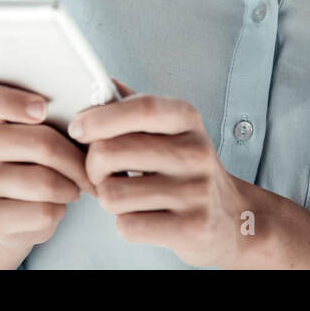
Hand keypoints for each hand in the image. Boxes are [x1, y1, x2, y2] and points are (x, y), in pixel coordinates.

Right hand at [0, 78, 97, 250]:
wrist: (15, 205)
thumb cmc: (40, 151)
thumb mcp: (45, 121)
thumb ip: (65, 101)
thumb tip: (106, 96)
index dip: (8, 99)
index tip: (43, 109)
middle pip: (38, 142)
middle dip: (77, 155)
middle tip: (92, 161)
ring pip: (44, 180)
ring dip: (72, 184)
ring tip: (75, 183)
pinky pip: (41, 211)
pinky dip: (61, 208)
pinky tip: (57, 203)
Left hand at [70, 79, 250, 267]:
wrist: (232, 217)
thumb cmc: (187, 168)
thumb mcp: (171, 128)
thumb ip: (134, 106)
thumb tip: (99, 82)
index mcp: (187, 119)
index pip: (139, 108)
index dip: (99, 117)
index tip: (77, 128)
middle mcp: (195, 152)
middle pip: (110, 153)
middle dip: (93, 165)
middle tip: (102, 171)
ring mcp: (196, 192)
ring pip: (112, 194)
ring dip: (109, 198)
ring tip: (126, 195)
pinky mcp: (192, 228)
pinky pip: (128, 226)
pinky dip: (126, 224)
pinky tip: (143, 216)